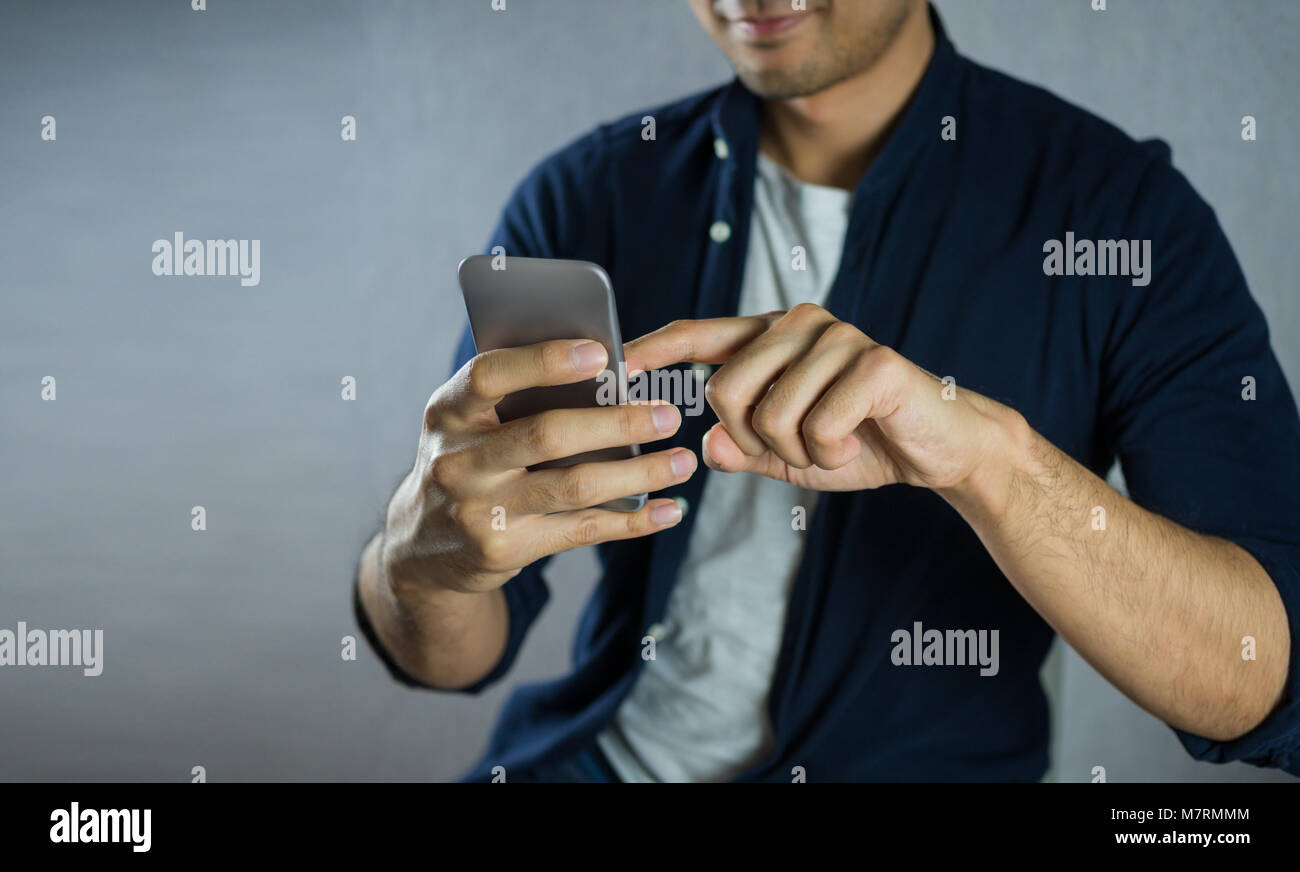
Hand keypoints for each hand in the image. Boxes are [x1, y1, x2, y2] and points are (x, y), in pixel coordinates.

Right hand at [382, 338, 695, 594]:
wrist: (421, 545)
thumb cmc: (467, 460)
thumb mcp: (468, 422)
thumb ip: (515, 396)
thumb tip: (605, 366)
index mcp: (448, 412)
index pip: (490, 376)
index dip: (544, 362)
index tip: (601, 354)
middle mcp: (458, 461)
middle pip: (546, 435)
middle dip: (615, 423)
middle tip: (667, 415)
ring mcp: (479, 510)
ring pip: (573, 486)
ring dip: (638, 474)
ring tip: (682, 462)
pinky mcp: (506, 550)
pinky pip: (582, 530)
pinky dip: (632, 520)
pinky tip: (667, 509)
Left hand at [624, 303, 1019, 495]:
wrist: (939, 448)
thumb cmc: (861, 442)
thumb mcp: (789, 454)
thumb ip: (743, 449)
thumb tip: (705, 445)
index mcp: (772, 337)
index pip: (701, 335)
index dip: (655, 349)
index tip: (615, 367)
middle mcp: (799, 323)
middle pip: (725, 391)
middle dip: (753, 440)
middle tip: (798, 448)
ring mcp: (837, 336)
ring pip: (770, 414)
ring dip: (800, 452)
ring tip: (835, 443)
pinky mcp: (873, 361)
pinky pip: (817, 424)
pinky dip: (832, 451)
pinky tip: (860, 439)